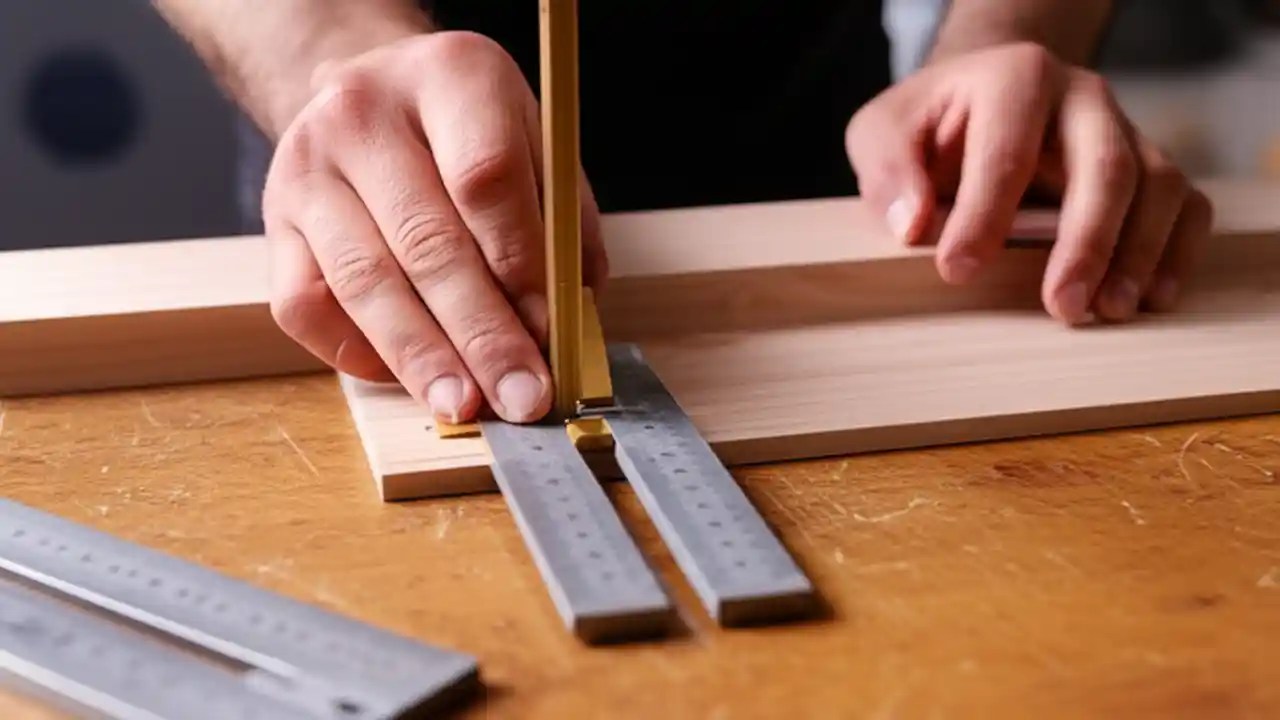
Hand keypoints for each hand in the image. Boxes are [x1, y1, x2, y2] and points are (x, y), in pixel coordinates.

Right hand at [262, 31, 607, 423]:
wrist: (370, 94)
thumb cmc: (468, 132)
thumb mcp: (535, 146)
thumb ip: (561, 226)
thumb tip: (571, 323)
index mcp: (450, 76)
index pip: (486, 178)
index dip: (521, 265)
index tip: (550, 331)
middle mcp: (364, 113)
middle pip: (427, 241)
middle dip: (481, 334)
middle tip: (520, 395)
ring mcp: (307, 166)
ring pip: (366, 281)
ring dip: (422, 357)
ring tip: (464, 405)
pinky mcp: (275, 221)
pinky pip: (306, 306)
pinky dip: (358, 352)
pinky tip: (406, 375)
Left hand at [846, 42, 1212, 324]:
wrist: (980, 99)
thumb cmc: (929, 125)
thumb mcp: (884, 132)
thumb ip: (889, 171)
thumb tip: (912, 227)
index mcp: (1015, 79)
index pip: (1006, 151)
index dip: (983, 216)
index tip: (957, 271)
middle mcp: (1082, 98)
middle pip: (1105, 165)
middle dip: (1087, 242)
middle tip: (1064, 307)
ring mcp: (1123, 130)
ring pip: (1157, 185)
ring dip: (1140, 254)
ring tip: (1112, 311)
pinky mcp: (1146, 167)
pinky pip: (1186, 204)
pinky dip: (1177, 251)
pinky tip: (1154, 299)